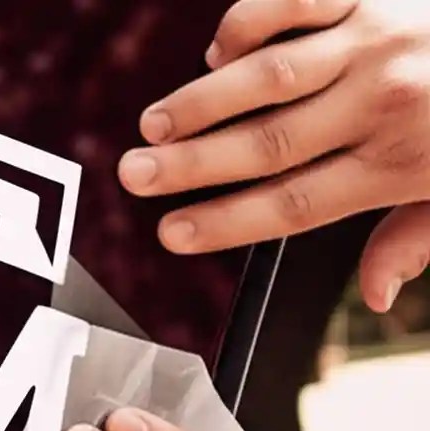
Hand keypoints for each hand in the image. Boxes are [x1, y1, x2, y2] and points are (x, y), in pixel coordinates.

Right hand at [127, 0, 429, 311]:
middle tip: (133, 177)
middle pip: (269, 143)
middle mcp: (384, 102)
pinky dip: (245, 26)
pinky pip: (291, 4)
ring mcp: (373, 40)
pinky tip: (214, 55)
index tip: (171, 234)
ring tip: (153, 125)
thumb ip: (414, 238)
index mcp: (401, 163)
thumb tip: (378, 296)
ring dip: (201, 101)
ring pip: (268, 76)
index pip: (295, 202)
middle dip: (192, 164)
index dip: (226, 222)